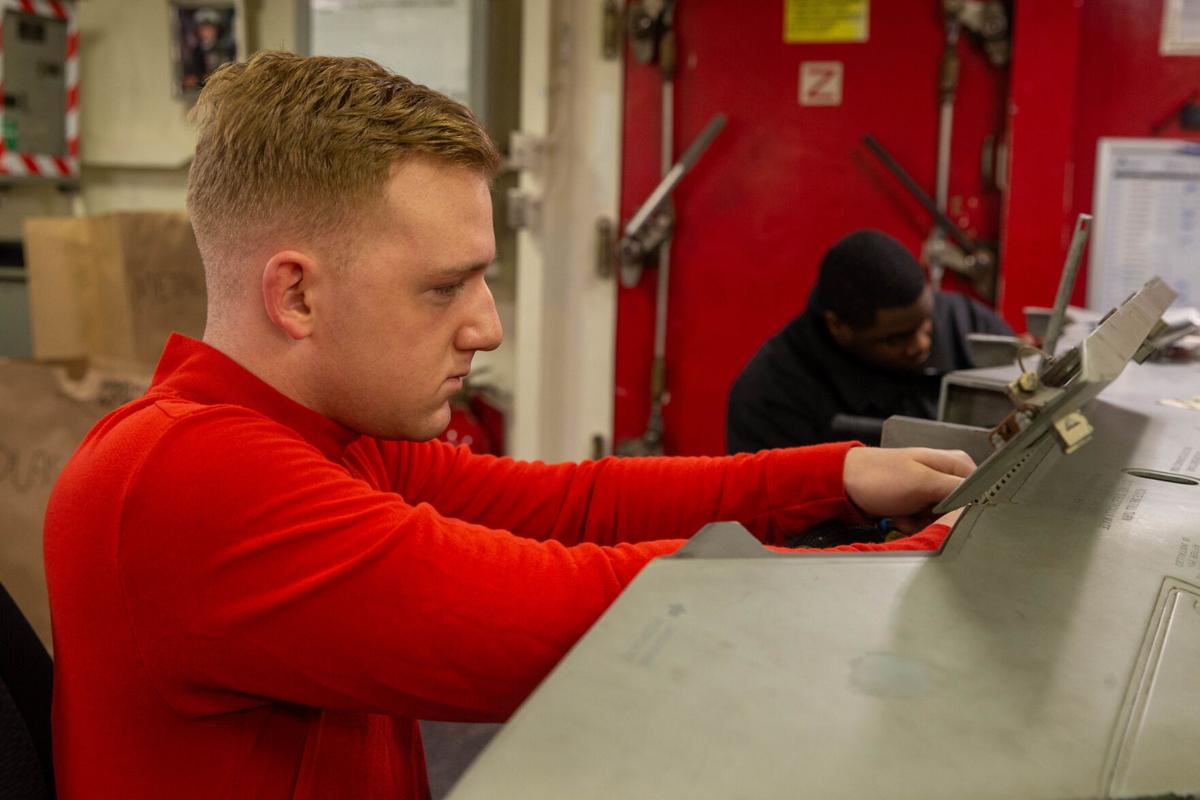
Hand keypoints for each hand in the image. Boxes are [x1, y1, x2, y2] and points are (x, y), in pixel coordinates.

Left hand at [843, 447, 974, 533]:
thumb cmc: (879, 476)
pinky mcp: (918, 505)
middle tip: (917, 512)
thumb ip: (957, 490)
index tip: (944, 513)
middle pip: (961, 511)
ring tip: (904, 514)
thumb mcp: (923, 482)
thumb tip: (985, 502)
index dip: (964, 509)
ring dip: (922, 524)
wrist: (844, 484)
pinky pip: (926, 524)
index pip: (980, 493)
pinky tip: (899, 518)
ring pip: (942, 521)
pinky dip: (913, 525)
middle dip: (938, 519)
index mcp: (956, 463)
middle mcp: (948, 476)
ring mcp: (932, 491)